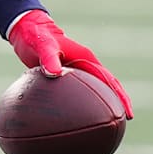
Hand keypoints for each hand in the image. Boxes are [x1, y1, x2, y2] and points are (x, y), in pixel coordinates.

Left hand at [8, 9, 132, 118]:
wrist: (25, 29)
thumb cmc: (36, 35)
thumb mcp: (43, 45)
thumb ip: (49, 58)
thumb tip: (55, 74)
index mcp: (85, 59)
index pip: (109, 80)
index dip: (120, 97)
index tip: (127, 114)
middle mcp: (84, 65)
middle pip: (106, 88)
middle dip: (117, 105)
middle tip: (122, 124)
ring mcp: (75, 71)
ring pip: (92, 91)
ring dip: (101, 105)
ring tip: (103, 124)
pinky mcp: (63, 76)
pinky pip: (75, 92)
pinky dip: (79, 104)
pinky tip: (73, 119)